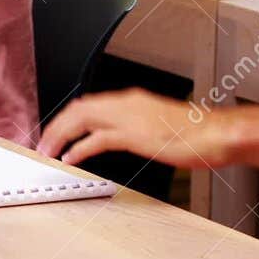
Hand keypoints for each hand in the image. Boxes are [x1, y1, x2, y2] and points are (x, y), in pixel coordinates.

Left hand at [36, 88, 232, 169]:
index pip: (89, 103)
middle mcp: (127, 104)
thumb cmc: (195, 132)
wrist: (214, 133)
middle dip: (56, 125)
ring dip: (61, 135)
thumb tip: (124, 137)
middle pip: (78, 108)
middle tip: (43, 142)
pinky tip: (71, 158)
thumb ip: (139, 127)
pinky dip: (79, 148)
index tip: (56, 131)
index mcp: (132, 100)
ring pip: (82, 119)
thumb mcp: (160, 125)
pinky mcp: (135, 135)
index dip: (67, 117)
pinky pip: (97, 139)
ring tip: (49, 150)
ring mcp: (130, 118)